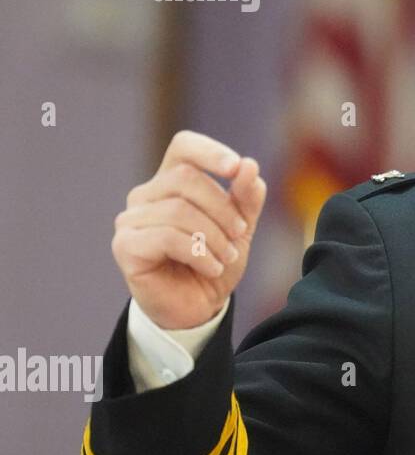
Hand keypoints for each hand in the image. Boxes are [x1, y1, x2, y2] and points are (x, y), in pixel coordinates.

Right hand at [111, 130, 266, 329]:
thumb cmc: (215, 262)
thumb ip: (246, 197)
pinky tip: (210, 267)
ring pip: (179, 209)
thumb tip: (248, 165)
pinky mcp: (125, 246)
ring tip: (225, 257)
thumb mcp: (240, 227)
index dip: (211, 152)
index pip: (184, 146)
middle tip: (239, 234)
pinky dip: (198, 252)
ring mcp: (131, 220)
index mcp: (172, 180)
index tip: (236, 169)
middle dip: (222, 208)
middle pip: (186, 178)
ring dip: (213, 236)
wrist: (199, 307)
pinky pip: (167, 236)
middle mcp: (146, 195)